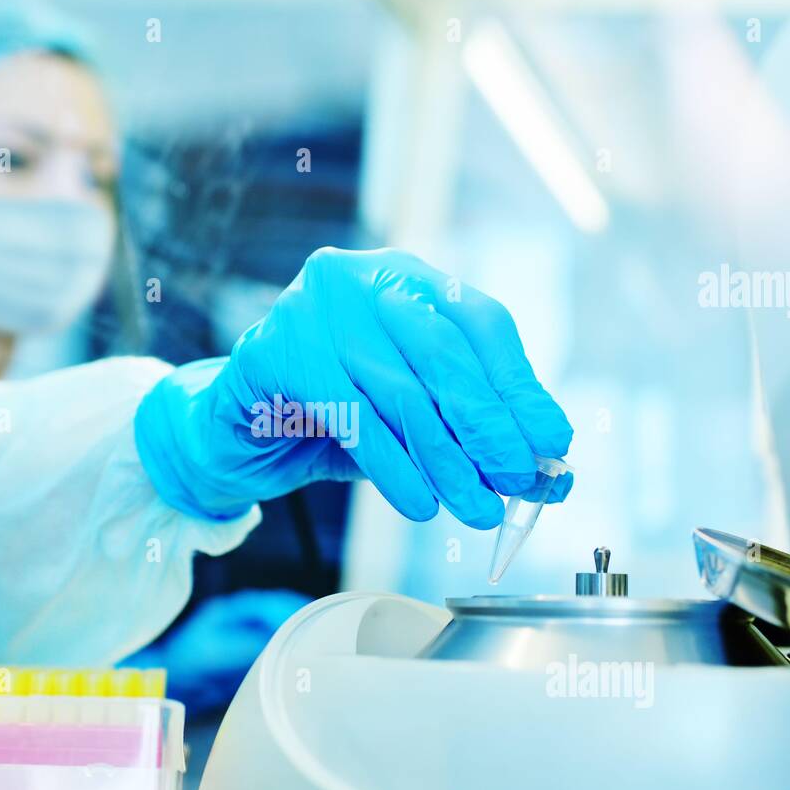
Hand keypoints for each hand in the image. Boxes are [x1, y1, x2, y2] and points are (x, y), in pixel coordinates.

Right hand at [135, 247, 572, 527]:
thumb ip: (475, 435)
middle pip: (443, 354)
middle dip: (488, 426)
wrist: (235, 430)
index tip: (552, 444)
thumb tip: (554, 475)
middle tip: (521, 481)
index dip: (520, 387)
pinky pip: (351, 418)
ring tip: (478, 509)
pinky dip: (393, 468)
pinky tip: (420, 504)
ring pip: (399, 393)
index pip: (480, 323)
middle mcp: (358, 280)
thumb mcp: (414, 421)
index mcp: (404, 279)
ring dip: (447, 460)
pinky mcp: (272, 352)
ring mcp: (309, 310)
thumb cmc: (333, 417)